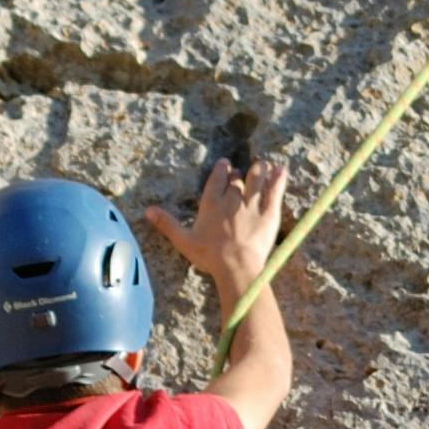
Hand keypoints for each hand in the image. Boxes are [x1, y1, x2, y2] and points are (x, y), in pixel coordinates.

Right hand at [144, 157, 288, 298]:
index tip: (225, 163)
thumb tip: (147, 211)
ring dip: (259, 171)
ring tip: (262, 165)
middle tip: (241, 172)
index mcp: (212, 203)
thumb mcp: (183, 240)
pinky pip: (275, 191)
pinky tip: (281, 170)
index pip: (217, 180)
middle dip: (239, 174)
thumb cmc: (209, 255)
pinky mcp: (269, 213)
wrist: (236, 265)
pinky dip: (278, 179)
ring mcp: (252, 204)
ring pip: (257, 180)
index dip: (222, 170)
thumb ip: (167, 224)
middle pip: (237, 180)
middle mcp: (232, 199)